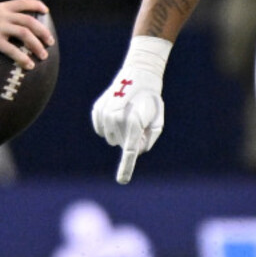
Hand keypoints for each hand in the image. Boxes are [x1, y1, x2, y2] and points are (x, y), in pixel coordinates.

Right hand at [0, 0, 52, 68]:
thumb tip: (5, 29)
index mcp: (1, 7)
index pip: (23, 2)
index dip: (37, 5)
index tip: (45, 11)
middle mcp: (2, 15)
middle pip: (29, 21)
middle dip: (43, 32)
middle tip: (50, 42)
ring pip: (25, 33)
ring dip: (37, 45)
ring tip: (43, 56)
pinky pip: (12, 49)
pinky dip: (23, 58)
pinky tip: (28, 65)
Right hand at [91, 38, 171, 183]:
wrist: (138, 75)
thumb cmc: (151, 100)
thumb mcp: (158, 121)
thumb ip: (148, 140)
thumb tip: (136, 150)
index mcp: (134, 122)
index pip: (130, 150)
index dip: (126, 167)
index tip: (122, 181)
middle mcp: (116, 119)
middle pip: (121, 144)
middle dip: (129, 139)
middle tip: (138, 121)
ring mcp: (105, 114)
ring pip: (110, 138)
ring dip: (119, 132)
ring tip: (128, 114)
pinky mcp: (97, 111)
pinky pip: (101, 130)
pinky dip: (109, 127)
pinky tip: (116, 113)